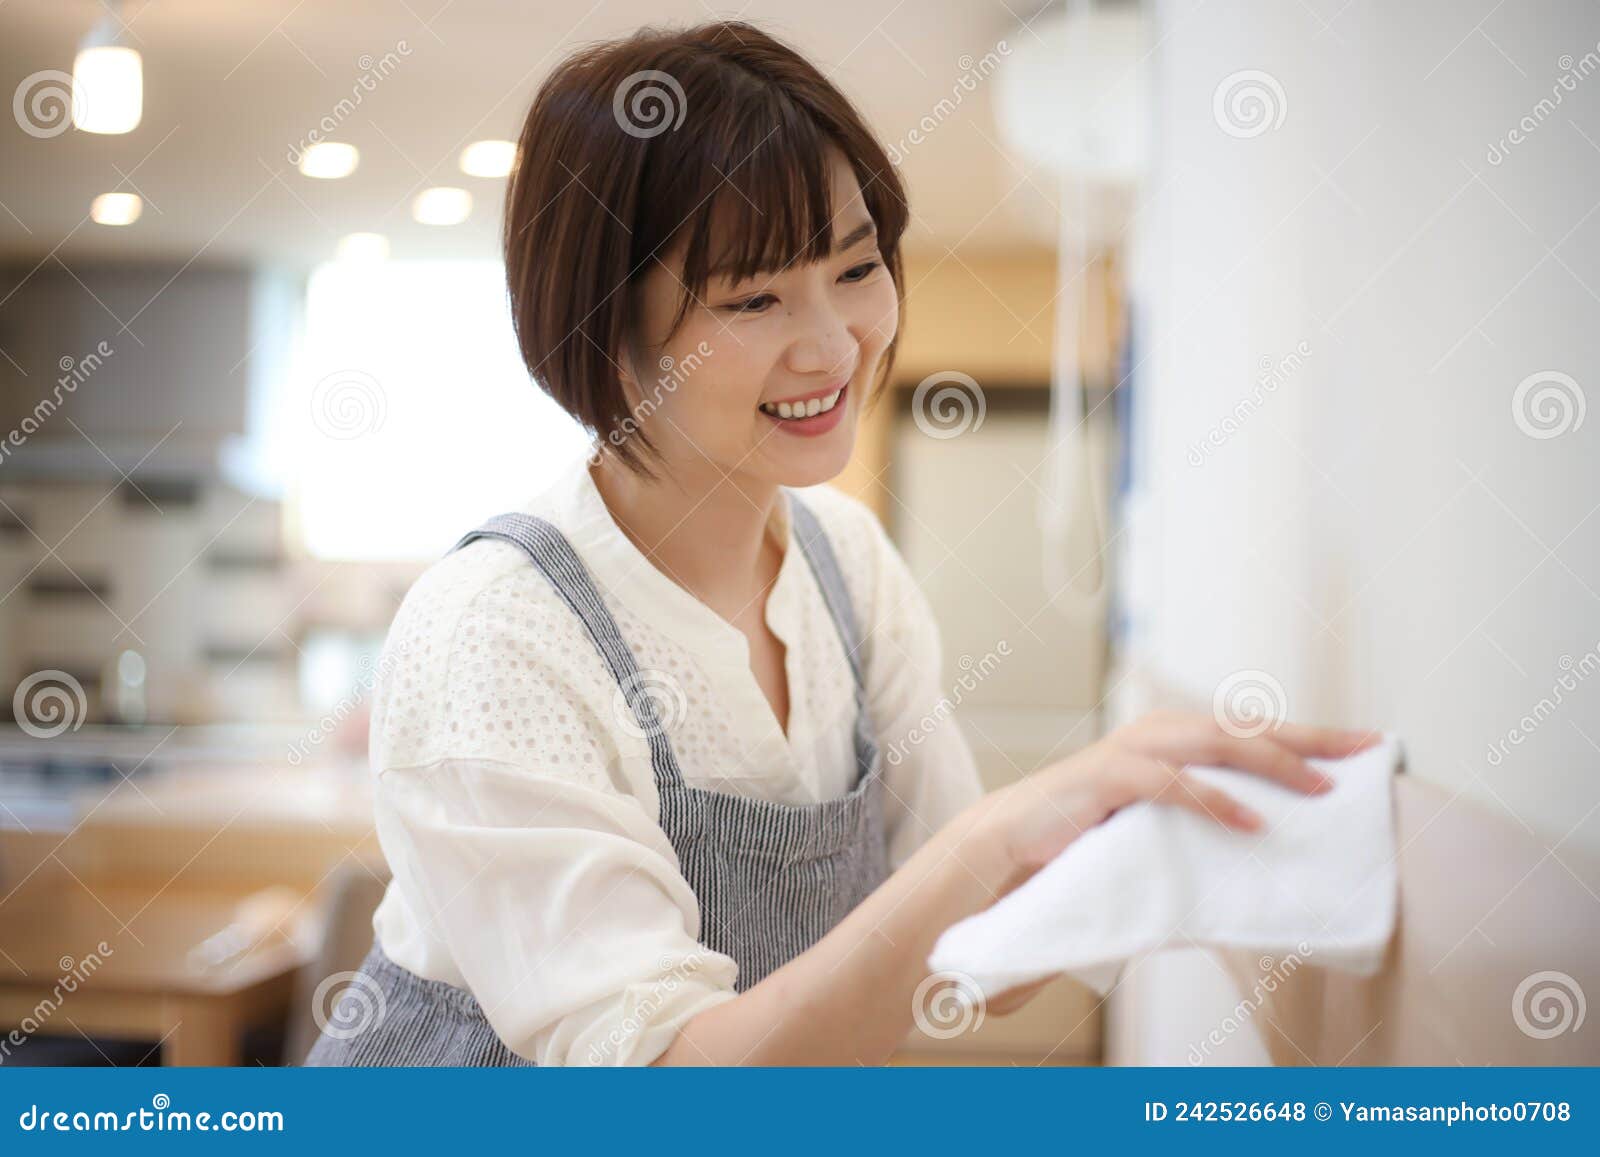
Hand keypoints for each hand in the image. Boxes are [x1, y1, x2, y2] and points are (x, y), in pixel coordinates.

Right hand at [972, 710, 1377, 884]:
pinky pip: (1170, 785)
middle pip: (1246, 727)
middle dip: (1309, 738)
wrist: (1014, 839)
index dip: (1311, 736)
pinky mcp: (1108, 777)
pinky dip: (1213, 800)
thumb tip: (1271, 841)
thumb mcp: (1159, 822)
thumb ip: (1203, 818)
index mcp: (1174, 737)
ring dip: (1271, 763)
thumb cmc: (1088, 833)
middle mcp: (1159, 732)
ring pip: (1215, 743)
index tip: (1368, 746)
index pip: (1253, 731)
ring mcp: (1133, 749)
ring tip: (1319, 787)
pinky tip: (1252, 821)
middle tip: (1365, 751)